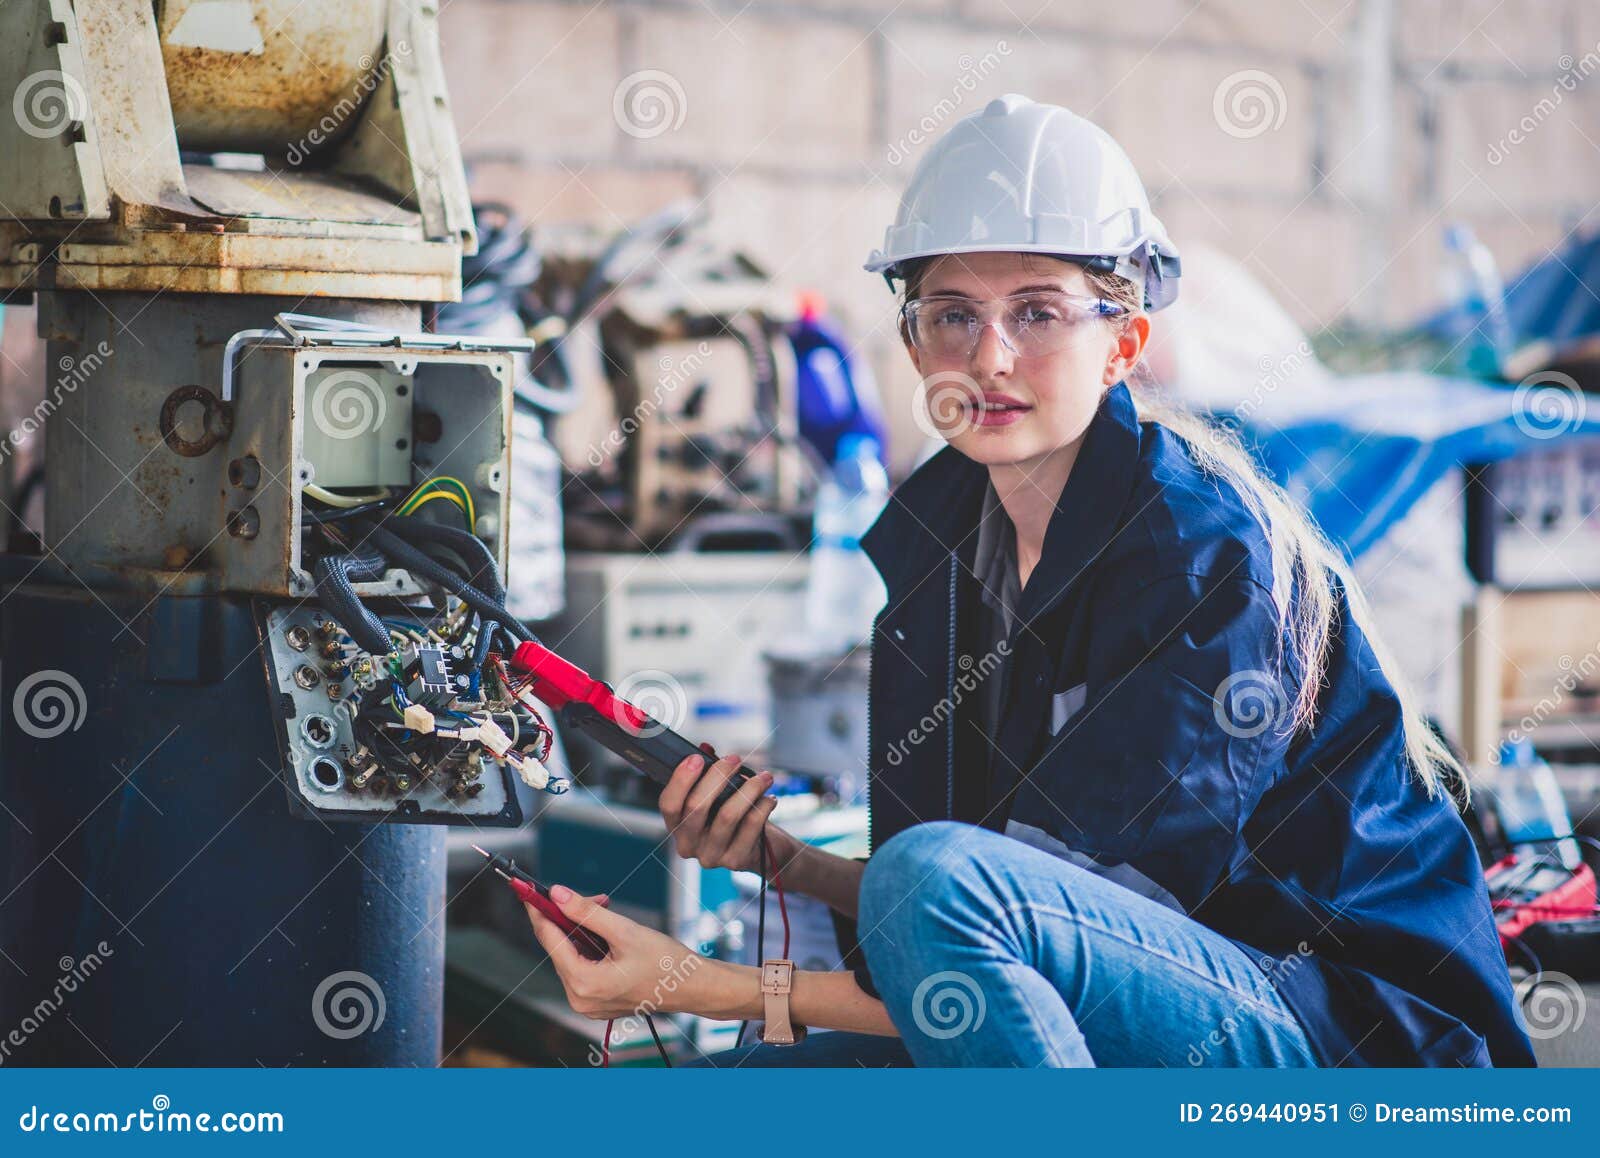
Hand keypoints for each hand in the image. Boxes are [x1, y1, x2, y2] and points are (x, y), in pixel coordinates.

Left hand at [524, 885, 731, 1020]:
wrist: (692, 986)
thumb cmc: (665, 963)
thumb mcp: (624, 930)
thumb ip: (586, 912)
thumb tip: (557, 894)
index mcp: (584, 984)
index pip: (549, 939)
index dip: (538, 910)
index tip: (528, 889)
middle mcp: (579, 999)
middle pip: (560, 947)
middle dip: (571, 918)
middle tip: (593, 897)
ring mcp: (587, 1003)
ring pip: (572, 954)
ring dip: (584, 930)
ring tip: (608, 912)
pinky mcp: (597, 1000)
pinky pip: (583, 965)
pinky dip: (591, 945)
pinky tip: (608, 933)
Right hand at [659, 752, 797, 873]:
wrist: (762, 851)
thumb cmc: (736, 818)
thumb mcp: (719, 798)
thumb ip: (708, 776)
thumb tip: (706, 749)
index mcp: (678, 826)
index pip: (669, 804)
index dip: (681, 779)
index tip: (697, 757)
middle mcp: (688, 844)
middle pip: (696, 807)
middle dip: (718, 776)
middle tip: (735, 759)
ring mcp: (710, 856)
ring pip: (727, 815)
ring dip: (749, 789)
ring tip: (764, 777)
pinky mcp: (734, 861)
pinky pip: (750, 826)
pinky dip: (763, 806)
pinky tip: (770, 798)